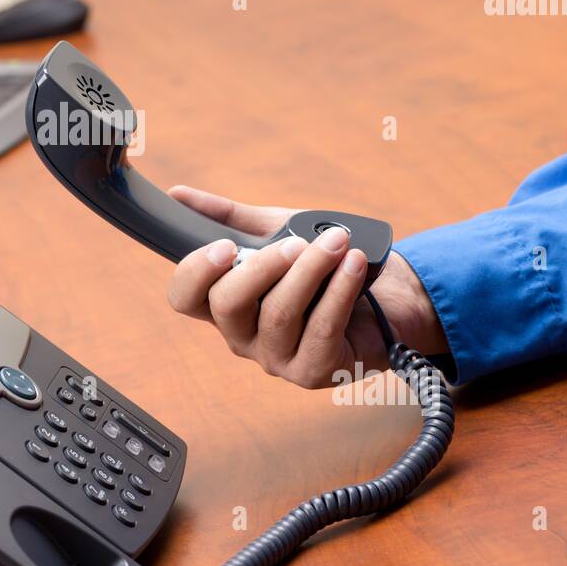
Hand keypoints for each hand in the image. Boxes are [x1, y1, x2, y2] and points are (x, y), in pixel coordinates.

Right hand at [166, 186, 447, 388]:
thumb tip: (178, 194)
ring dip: (311, 271)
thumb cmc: (324, 268)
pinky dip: (339, 291)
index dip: (195, 272)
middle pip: (227, 306)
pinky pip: (321, 329)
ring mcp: (277, 358)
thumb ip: (230, 217)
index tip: (225, 246)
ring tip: (338, 242)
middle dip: (262, 267)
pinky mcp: (314, 371)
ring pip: (278, 315)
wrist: (388, 297)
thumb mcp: (277, 232)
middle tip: (295, 242)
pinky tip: (353, 264)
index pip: (185, 297)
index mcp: (225, 303)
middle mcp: (243, 336)